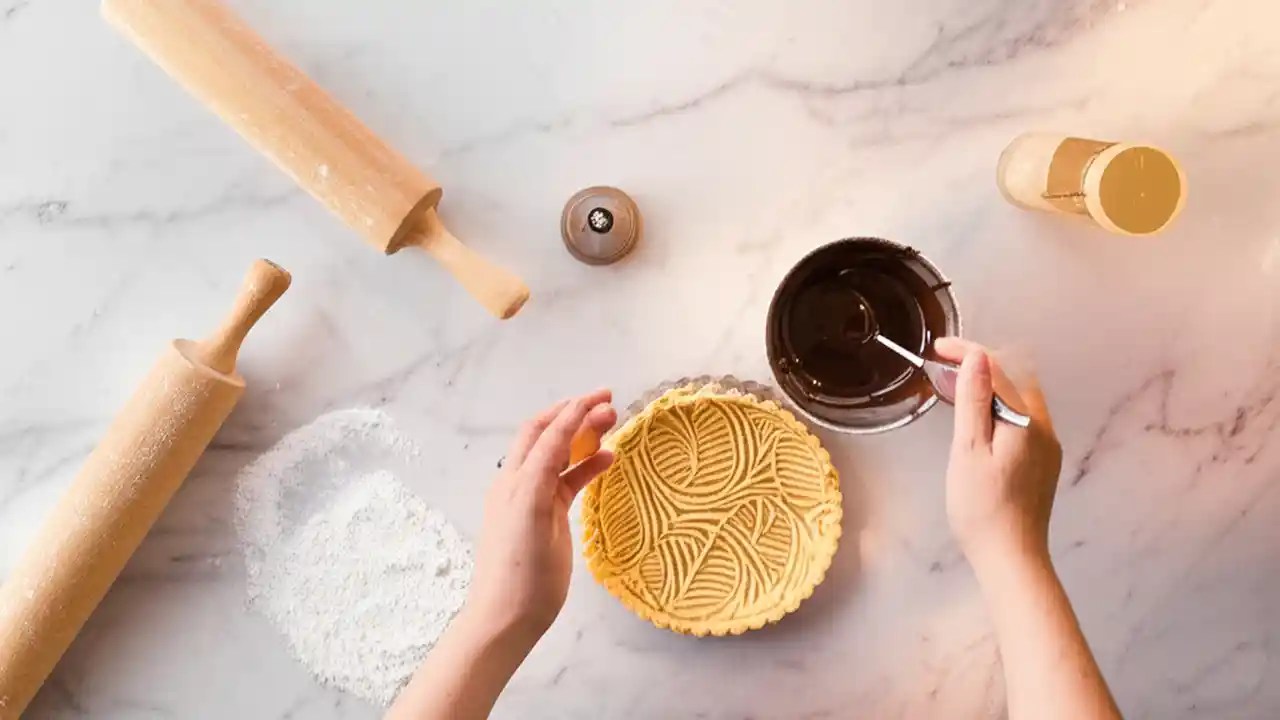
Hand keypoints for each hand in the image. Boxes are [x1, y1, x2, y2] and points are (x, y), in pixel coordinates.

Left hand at [465, 390, 617, 644]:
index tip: (601, 397)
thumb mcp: (533, 512)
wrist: (508, 617)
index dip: (572, 411)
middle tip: (609, 403)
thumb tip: (562, 425)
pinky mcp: (547, 517)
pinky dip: (587, 466)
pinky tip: (608, 459)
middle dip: (576, 414)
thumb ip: (546, 466)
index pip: (544, 432)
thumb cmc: (521, 571)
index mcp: (515, 479)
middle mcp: (521, 482)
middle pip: (549, 435)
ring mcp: (534, 500)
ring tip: (612, 423)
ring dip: (583, 436)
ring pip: (560, 455)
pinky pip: (568, 481)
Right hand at [934, 338, 1062, 574]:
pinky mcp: (1042, 463)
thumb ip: (974, 401)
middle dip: (982, 364)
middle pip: (1017, 378)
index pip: (998, 369)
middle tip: (944, 368)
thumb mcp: (968, 450)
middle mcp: (1044, 428)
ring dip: (991, 386)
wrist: (1011, 558)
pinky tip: (978, 422)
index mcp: (1026, 421)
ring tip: (955, 391)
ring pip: (1020, 399)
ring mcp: (1047, 446)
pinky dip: (999, 408)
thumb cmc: (982, 508)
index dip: (967, 352)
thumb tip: (977, 358)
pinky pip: (1022, 419)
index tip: (938, 349)